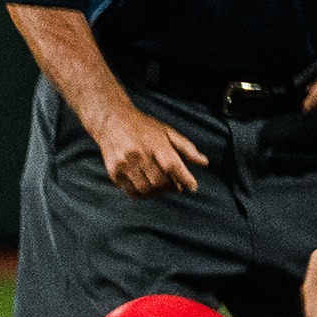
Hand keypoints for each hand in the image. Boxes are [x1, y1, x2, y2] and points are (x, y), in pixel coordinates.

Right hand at [88, 106, 207, 197]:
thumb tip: (204, 163)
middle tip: (177, 186)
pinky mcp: (114, 173)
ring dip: (158, 193)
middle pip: (160, 181)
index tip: (192, 187)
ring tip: (163, 188)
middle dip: (172, 187)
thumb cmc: (143, 127)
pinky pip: (132, 192)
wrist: (112, 122)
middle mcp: (139, 154)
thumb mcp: (168, 132)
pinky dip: (143, 195)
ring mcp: (125, 165)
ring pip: (146, 189)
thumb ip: (186, 148)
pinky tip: (148, 189)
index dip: (185, 179)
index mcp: (155, 143)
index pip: (173, 166)